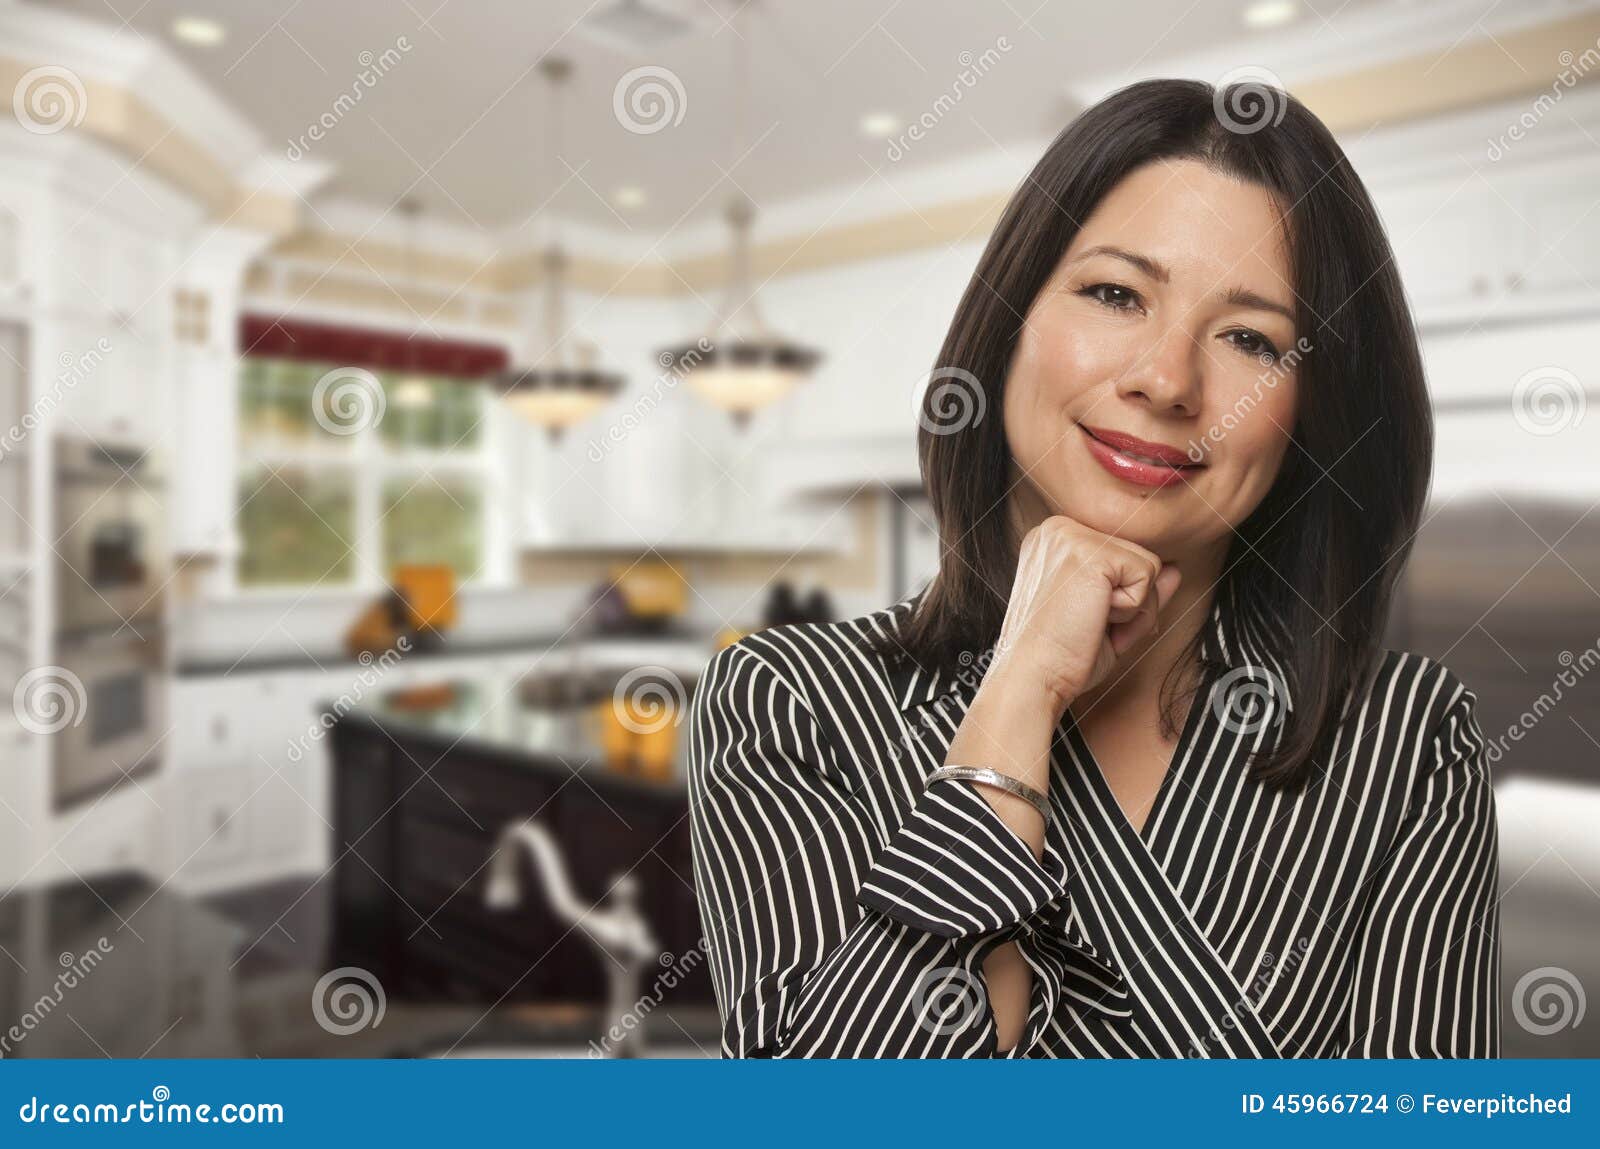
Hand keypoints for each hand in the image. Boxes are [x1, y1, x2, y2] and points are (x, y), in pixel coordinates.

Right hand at [990, 515, 1182, 716]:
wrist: (1032, 678)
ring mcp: (1073, 536)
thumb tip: (1174, 571)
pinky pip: (1147, 576)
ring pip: (1148, 566)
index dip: (1117, 600)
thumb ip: (1136, 588)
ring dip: (1131, 608)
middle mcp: (1058, 530)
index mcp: (1054, 542)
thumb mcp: (1103, 616)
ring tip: (1089, 623)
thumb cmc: (1058, 655)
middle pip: (1137, 558)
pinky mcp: (1092, 552)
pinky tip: (1094, 619)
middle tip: (1088, 628)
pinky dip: (1132, 611)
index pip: (1119, 558)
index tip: (1082, 622)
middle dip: (1129, 604)